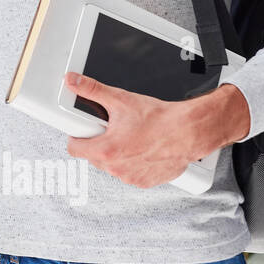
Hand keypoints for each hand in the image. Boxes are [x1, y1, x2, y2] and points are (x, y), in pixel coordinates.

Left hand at [61, 72, 245, 187]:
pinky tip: (141, 149)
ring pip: (111, 166)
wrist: (189, 131)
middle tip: (112, 129)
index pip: (74, 149)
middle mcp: (116, 168)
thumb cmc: (160, 119)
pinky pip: (130, 173)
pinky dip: (132, 163)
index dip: (77, 136)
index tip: (83, 129)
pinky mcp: (144, 182)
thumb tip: (74, 82)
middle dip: (99, 142)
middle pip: (93, 156)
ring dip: (116, 154)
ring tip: (130, 137)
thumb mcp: (120, 99)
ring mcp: (130, 177)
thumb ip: (92, 90)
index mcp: (106, 150)